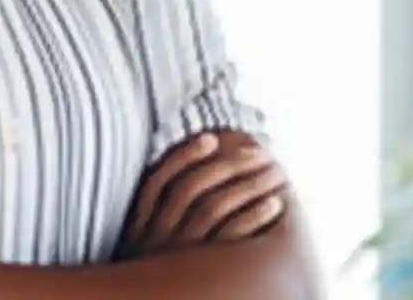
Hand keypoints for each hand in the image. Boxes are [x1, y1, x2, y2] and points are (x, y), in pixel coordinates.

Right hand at [118, 133, 287, 258]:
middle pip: (190, 190)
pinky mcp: (207, 273)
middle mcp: (156, 239)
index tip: (211, 139)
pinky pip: (232, 239)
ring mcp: (181, 256)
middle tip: (257, 152)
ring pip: (213, 209)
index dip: (183, 156)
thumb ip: (157, 213)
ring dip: (245, 186)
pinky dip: (254, 216)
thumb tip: (188, 170)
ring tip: (273, 173)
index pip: (157, 180)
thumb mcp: (148, 244)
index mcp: (138, 227)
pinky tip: (274, 204)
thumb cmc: (166, 272)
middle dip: (224, 165)